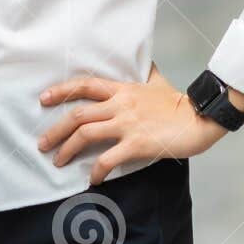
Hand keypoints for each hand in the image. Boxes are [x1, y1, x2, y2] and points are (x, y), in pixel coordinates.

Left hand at [37, 66, 227, 184]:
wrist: (200, 118)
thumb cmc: (180, 103)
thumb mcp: (158, 82)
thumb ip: (146, 75)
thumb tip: (144, 64)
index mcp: (123, 89)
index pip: (86, 85)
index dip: (61, 90)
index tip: (43, 98)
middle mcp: (121, 104)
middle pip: (78, 113)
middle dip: (56, 129)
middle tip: (42, 143)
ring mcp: (128, 124)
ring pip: (86, 133)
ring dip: (67, 148)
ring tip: (58, 161)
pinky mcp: (137, 143)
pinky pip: (108, 158)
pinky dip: (96, 170)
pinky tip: (92, 179)